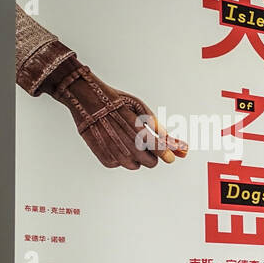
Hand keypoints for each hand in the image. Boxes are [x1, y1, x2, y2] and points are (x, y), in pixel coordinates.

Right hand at [52, 64, 187, 168]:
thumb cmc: (115, 101)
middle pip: (149, 162)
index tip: (171, 157)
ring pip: (133, 166)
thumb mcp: (139, 107)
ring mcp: (110, 147)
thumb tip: (179, 144)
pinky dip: (120, 159)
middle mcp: (122, 138)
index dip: (167, 154)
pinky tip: (118, 147)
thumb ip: (159, 127)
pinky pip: (116, 164)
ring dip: (137, 159)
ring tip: (131, 145)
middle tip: (150, 149)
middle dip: (153, 157)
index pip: (157, 147)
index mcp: (134, 125)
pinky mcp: (100, 152)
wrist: (85, 96)